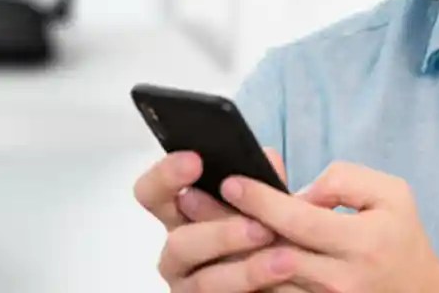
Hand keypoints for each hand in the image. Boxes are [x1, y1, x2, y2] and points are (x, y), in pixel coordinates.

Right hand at [134, 148, 308, 291]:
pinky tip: (283, 277)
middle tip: (259, 225)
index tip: (195, 160)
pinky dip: (253, 288)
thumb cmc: (263, 236)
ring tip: (286, 259)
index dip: (165, 176)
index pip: (152, 193)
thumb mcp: (264, 205)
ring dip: (246, 270)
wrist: (280, 278)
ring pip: (204, 282)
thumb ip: (264, 183)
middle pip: (177, 244)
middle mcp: (179, 252)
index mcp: (182, 215)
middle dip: (220, 234)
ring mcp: (189, 286)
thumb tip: (270, 159)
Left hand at [213, 162, 438, 292]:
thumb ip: (344, 180)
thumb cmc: (400, 235)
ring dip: (226, 254)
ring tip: (192, 225)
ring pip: (265, 281)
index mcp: (362, 243)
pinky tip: (217, 257)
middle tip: (190, 200)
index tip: (230, 180)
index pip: (299, 221)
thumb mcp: (391, 194)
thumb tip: (300, 191)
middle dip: (228, 226)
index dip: (261, 200)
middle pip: (272, 254)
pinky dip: (243, 279)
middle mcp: (342, 280)